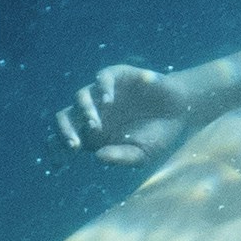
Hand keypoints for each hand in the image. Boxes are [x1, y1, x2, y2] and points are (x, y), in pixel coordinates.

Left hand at [58, 63, 194, 170]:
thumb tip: (98, 157)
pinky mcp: (118, 76)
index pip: (64, 139)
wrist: (183, 111)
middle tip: (73, 145)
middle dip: (64, 131)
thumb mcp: (142, 154)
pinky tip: (108, 101)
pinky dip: (102, 88)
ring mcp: (104, 93)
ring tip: (94, 125)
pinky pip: (102, 78)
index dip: (57, 150)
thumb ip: (121, 157)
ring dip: (84, 111)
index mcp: (93, 134)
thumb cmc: (158, 135)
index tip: (59, 165)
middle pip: (64, 117)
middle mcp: (94, 112)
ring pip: (80, 96)